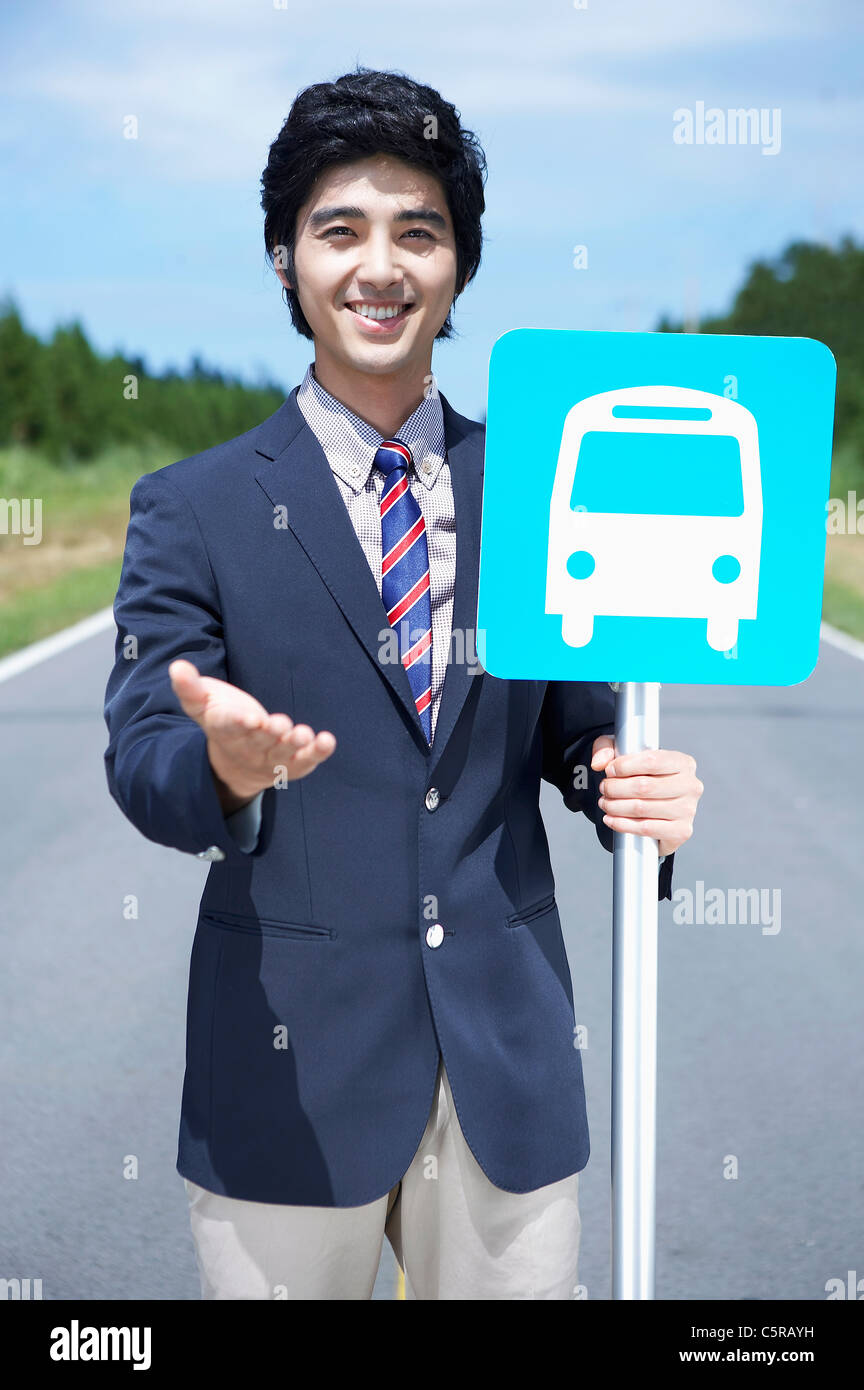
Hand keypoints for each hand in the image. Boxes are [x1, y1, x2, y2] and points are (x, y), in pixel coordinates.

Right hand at [169, 659, 336, 806]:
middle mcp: (249, 746)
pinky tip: (327, 741)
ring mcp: (272, 757)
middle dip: (269, 732)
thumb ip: (189, 687)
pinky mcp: (292, 763)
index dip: (239, 722)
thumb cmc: (221, 721)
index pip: (229, 727)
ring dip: (294, 743)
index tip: (249, 717)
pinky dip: (317, 752)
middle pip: (259, 740)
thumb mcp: (201, 704)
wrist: (236, 765)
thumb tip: (177, 667)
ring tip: (303, 733)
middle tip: (279, 723)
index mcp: (225, 730)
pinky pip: (306, 760)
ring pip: (283, 752)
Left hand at [590, 736, 702, 857]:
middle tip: (603, 789)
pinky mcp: (681, 831)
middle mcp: (690, 786)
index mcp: (683, 763)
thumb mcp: (623, 756)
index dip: (624, 766)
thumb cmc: (643, 779)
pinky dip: (622, 824)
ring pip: (641, 808)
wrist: (658, 811)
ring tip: (605, 803)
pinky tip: (610, 819)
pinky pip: (645, 828)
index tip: (609, 770)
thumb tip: (599, 763)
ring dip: (615, 806)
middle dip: (615, 788)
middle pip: (644, 786)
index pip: (651, 760)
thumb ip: (606, 749)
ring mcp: (688, 810)